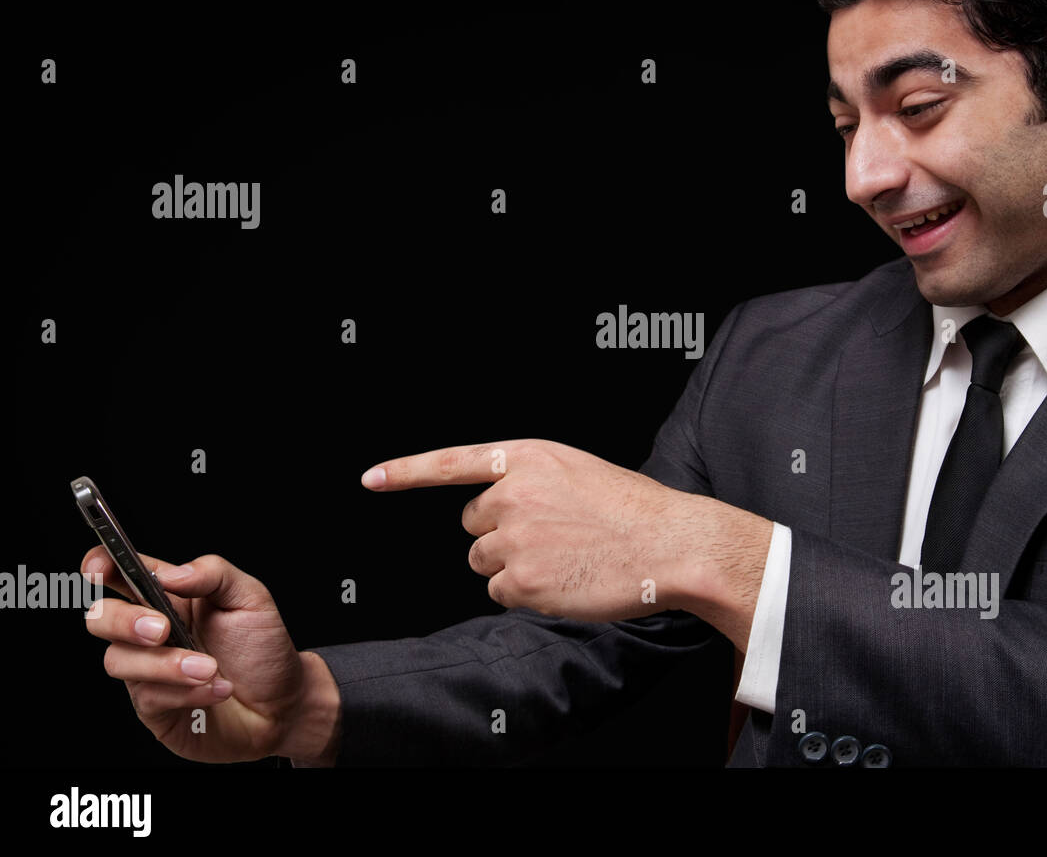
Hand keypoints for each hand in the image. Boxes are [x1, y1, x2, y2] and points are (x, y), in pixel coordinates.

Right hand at [80, 548, 337, 763]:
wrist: (282, 704)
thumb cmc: (263, 647)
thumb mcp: (250, 597)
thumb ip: (213, 573)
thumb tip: (171, 574)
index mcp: (168, 596)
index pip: (120, 573)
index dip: (100, 564)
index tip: (99, 568)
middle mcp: (150, 632)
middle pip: (101, 618)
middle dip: (125, 621)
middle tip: (164, 630)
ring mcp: (146, 671)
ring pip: (120, 661)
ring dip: (168, 664)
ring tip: (212, 668)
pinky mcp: (153, 707)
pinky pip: (148, 697)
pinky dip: (186, 692)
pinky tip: (217, 689)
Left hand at [361, 438, 771, 643]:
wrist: (669, 543)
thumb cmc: (632, 509)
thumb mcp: (576, 471)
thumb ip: (530, 479)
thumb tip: (493, 511)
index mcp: (528, 457)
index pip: (451, 463)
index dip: (405, 471)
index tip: (371, 478)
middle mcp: (513, 493)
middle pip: (473, 525)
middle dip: (500, 535)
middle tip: (552, 538)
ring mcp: (515, 538)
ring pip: (485, 562)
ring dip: (514, 567)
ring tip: (564, 559)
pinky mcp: (522, 580)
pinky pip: (502, 593)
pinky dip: (528, 594)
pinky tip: (564, 581)